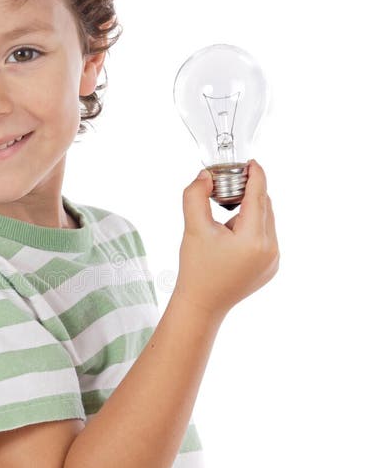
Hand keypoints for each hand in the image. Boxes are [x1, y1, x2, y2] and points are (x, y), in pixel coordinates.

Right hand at [172, 160, 279, 318]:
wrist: (202, 304)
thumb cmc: (196, 268)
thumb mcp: (193, 228)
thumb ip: (196, 195)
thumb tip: (206, 176)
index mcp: (253, 239)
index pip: (259, 195)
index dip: (256, 175)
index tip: (250, 163)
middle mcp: (270, 249)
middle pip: (265, 206)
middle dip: (248, 195)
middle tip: (226, 191)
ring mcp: (274, 260)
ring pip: (266, 221)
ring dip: (249, 213)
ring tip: (224, 224)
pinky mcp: (272, 267)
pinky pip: (267, 237)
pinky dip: (252, 230)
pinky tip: (232, 240)